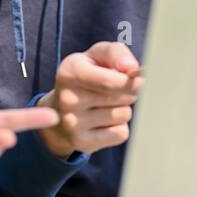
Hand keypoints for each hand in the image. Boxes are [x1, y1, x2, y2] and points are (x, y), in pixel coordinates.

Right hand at [37, 41, 143, 157]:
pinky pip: (121, 133)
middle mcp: (67, 100)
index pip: (110, 81)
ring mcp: (73, 124)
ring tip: (105, 105)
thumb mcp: (96, 56)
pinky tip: (103, 121)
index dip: (131, 80)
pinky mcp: (82, 143)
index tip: (137, 77)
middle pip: (122, 97)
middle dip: (128, 91)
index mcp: (69, 73)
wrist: (58, 110)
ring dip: (123, 108)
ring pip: (124, 114)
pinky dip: (119, 126)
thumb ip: (116, 53)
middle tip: (113, 89)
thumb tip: (133, 68)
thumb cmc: (86, 76)